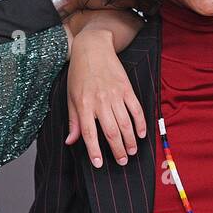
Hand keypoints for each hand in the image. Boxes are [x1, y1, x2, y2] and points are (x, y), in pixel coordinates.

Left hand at [64, 28, 145, 168]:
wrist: (92, 48)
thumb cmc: (78, 74)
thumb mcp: (70, 97)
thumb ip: (73, 121)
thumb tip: (70, 142)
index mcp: (83, 105)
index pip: (89, 133)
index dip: (94, 150)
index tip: (99, 163)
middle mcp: (100, 101)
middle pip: (111, 131)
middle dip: (118, 150)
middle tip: (122, 162)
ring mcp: (115, 95)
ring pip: (125, 123)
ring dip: (130, 140)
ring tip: (132, 152)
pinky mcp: (126, 88)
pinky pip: (136, 109)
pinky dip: (140, 123)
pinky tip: (141, 134)